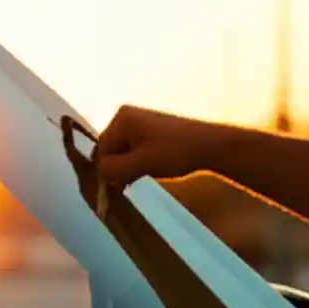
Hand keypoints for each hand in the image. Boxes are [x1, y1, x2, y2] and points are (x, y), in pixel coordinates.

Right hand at [93, 106, 232, 186]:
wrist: (209, 146)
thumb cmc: (174, 152)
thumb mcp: (140, 163)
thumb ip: (114, 170)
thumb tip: (99, 175)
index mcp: (121, 118)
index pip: (101, 149)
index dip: (104, 172)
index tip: (111, 191)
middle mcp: (127, 116)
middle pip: (110, 149)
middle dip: (116, 169)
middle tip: (123, 189)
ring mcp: (140, 123)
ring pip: (123, 152)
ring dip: (126, 169)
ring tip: (136, 181)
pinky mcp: (151, 132)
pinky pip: (134, 150)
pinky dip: (136, 164)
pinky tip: (144, 174)